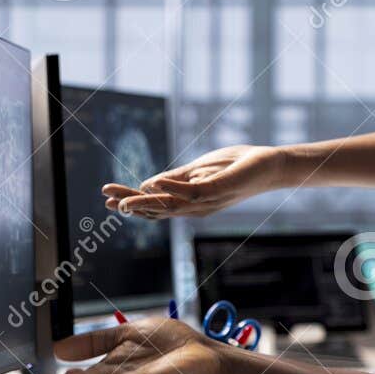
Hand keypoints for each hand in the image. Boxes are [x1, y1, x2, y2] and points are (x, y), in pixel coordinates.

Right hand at [104, 145, 287, 218]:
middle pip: (158, 209)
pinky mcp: (220, 188)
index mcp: (190, 202)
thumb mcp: (199, 170)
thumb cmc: (235, 166)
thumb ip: (175, 178)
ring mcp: (208, 199)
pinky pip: (193, 192)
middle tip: (106, 202)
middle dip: (131, 205)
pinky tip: (154, 181)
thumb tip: (147, 184)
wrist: (268, 164)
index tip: (107, 196)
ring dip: (145, 201)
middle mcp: (196, 206)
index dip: (131, 201)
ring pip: (171, 205)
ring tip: (123, 200)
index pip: (155, 205)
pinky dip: (172, 187)